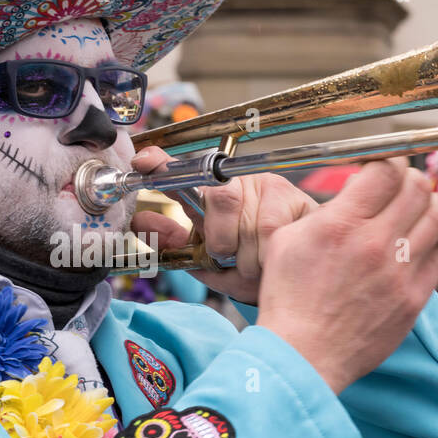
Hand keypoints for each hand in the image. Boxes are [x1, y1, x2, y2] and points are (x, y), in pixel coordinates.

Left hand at [128, 146, 318, 305]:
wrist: (294, 277)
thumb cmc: (248, 263)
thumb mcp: (206, 258)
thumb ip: (174, 241)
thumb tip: (140, 220)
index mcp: (213, 192)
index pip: (186, 171)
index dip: (163, 163)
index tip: (142, 161)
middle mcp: (241, 181)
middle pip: (220, 197)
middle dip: (221, 238)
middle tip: (227, 255)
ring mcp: (271, 185)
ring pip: (248, 224)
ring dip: (247, 257)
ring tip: (254, 262)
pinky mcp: (297, 199)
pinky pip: (271, 232)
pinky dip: (265, 256)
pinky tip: (270, 259)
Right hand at [254, 158, 437, 393]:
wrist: (301, 355)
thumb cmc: (287, 298)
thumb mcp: (286, 240)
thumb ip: (324, 209)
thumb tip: (355, 190)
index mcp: (341, 224)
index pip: (387, 170)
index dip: (386, 162)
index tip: (380, 169)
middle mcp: (375, 244)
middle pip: (418, 187)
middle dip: (409, 180)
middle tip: (398, 188)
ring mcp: (400, 273)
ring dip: (428, 206)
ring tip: (412, 213)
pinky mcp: (414, 299)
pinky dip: (435, 241)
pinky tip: (418, 245)